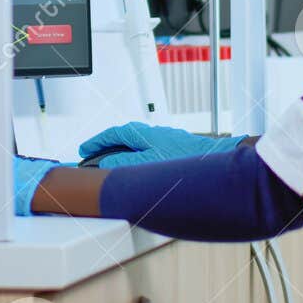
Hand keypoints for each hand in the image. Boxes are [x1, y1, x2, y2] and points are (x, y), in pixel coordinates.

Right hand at [79, 123, 246, 167]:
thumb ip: (124, 165)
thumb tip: (107, 165)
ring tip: (114, 165)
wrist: (219, 159)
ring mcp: (164, 140)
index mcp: (141, 133)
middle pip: (122, 137)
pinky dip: (137, 157)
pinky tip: (141, 170)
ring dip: (122, 152)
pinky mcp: (175, 149)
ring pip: (136, 144)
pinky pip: (148, 149)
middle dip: (107, 146)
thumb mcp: (147, 166)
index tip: (84, 150)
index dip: (95, 143)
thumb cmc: (187, 161)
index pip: (111, 134)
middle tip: (94, 156)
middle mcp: (152, 133)